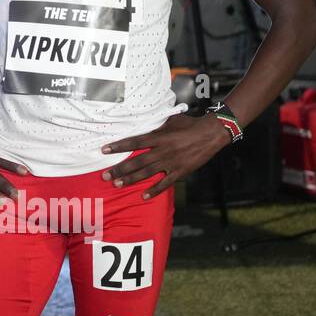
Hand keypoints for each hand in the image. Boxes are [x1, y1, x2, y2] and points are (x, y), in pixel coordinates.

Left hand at [100, 113, 232, 198]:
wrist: (211, 133)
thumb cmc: (190, 124)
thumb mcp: (170, 120)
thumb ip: (155, 123)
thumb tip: (142, 118)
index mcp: (159, 137)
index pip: (134, 142)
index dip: (119, 146)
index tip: (104, 150)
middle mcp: (162, 150)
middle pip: (137, 161)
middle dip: (120, 168)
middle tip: (105, 175)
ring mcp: (171, 162)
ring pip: (147, 173)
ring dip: (131, 180)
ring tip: (117, 184)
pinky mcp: (181, 171)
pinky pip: (166, 183)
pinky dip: (154, 190)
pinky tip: (144, 196)